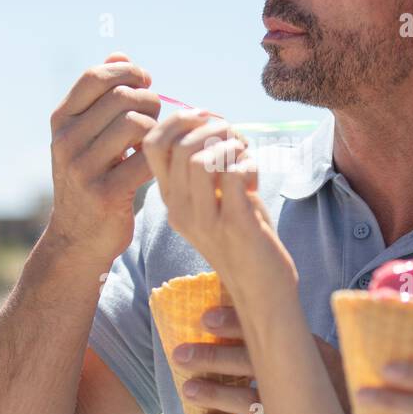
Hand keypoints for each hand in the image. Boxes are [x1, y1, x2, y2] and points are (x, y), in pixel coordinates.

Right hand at [46, 52, 161, 260]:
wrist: (78, 238)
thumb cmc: (91, 177)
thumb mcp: (86, 134)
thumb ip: (102, 95)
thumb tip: (119, 53)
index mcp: (61, 121)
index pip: (95, 76)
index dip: (127, 71)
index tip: (145, 82)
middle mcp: (66, 141)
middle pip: (122, 96)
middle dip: (149, 101)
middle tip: (156, 116)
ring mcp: (83, 168)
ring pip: (136, 123)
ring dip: (156, 128)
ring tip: (154, 140)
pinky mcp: (105, 194)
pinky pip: (146, 159)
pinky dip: (158, 157)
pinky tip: (153, 163)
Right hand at [140, 109, 296, 300]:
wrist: (261, 293)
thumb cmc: (243, 239)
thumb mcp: (214, 201)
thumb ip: (207, 168)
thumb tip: (213, 123)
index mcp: (172, 200)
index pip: (151, 144)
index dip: (179, 120)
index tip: (208, 120)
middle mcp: (180, 210)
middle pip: (179, 145)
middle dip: (213, 128)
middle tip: (235, 140)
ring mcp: (205, 220)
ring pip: (201, 159)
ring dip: (229, 146)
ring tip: (243, 158)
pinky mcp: (234, 225)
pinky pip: (233, 174)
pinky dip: (247, 164)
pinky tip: (253, 179)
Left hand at [173, 308, 347, 413]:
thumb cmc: (347, 391)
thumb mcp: (331, 359)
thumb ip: (299, 341)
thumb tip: (255, 310)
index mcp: (316, 354)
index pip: (272, 333)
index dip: (237, 324)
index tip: (205, 318)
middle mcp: (309, 381)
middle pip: (254, 365)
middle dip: (214, 358)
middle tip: (180, 355)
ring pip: (251, 402)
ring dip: (216, 394)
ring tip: (187, 389)